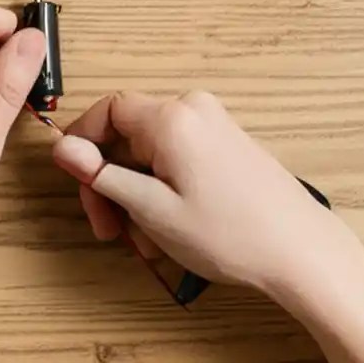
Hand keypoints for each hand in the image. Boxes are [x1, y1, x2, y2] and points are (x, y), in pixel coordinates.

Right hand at [50, 91, 341, 291]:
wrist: (300, 252)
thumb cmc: (231, 234)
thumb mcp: (152, 210)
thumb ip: (103, 175)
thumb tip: (62, 148)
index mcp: (173, 118)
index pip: (107, 109)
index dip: (82, 143)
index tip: (76, 179)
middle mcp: (194, 110)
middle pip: (128, 135)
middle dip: (111, 183)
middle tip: (109, 229)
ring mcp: (214, 127)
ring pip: (151, 154)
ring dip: (138, 195)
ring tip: (148, 241)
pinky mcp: (226, 146)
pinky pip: (176, 159)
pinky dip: (163, 191)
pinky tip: (168, 230)